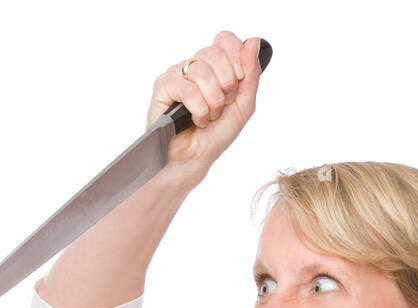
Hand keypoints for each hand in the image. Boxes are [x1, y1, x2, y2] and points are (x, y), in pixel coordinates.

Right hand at [146, 32, 265, 190]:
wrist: (195, 158)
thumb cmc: (216, 134)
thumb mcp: (244, 104)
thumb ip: (251, 73)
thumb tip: (254, 41)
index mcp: (213, 66)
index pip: (224, 40)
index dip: (235, 58)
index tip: (238, 82)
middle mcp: (194, 66)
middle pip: (214, 53)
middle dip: (226, 84)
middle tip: (223, 104)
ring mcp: (176, 74)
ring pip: (201, 71)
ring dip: (212, 101)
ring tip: (209, 116)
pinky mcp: (162, 87)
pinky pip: (185, 87)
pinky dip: (198, 108)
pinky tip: (196, 119)